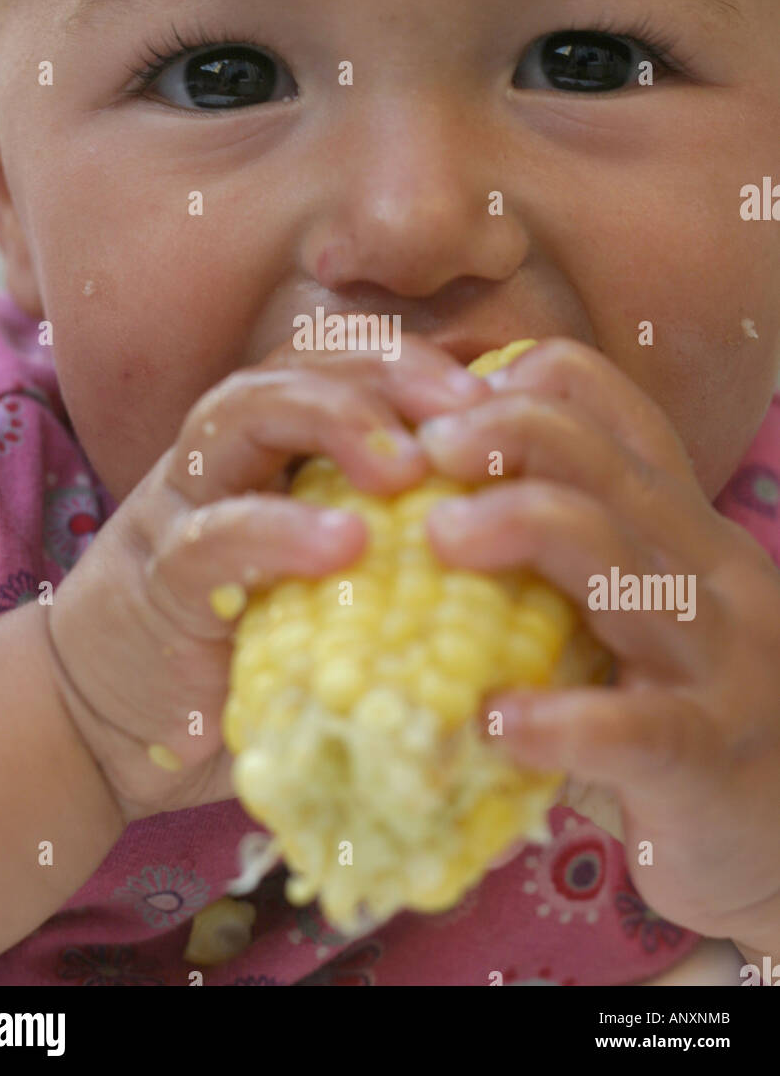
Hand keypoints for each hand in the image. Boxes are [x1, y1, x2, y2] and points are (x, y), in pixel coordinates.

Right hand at [45, 336, 488, 824]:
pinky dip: (277, 532)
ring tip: (406, 467)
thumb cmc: (252, 656)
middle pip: (298, 361)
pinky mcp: (158, 581)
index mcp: (278, 449)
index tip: (504, 391)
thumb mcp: (339, 595)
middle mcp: (230, 456)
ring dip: (331, 419)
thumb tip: (533, 569)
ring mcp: (186, 506)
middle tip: (468, 403)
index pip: (346, 363)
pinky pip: (210, 536)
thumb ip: (413, 565)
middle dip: (388, 367)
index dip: (422, 361)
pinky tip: (343, 545)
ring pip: (242, 411)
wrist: (111, 725)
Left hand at [418, 337, 779, 954]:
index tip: (444, 409)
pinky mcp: (711, 757)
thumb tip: (424, 510)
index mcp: (680, 531)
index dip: (531, 386)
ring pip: (622, 563)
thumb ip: (561, 555)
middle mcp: (707, 574)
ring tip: (438, 537)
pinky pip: (637, 727)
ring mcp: (720, 662)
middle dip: (511, 434)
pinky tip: (496, 720)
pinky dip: (563, 720)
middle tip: (425, 446)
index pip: (618, 414)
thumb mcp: (636, 607)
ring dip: (523, 528)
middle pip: (608, 467)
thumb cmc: (681, 712)